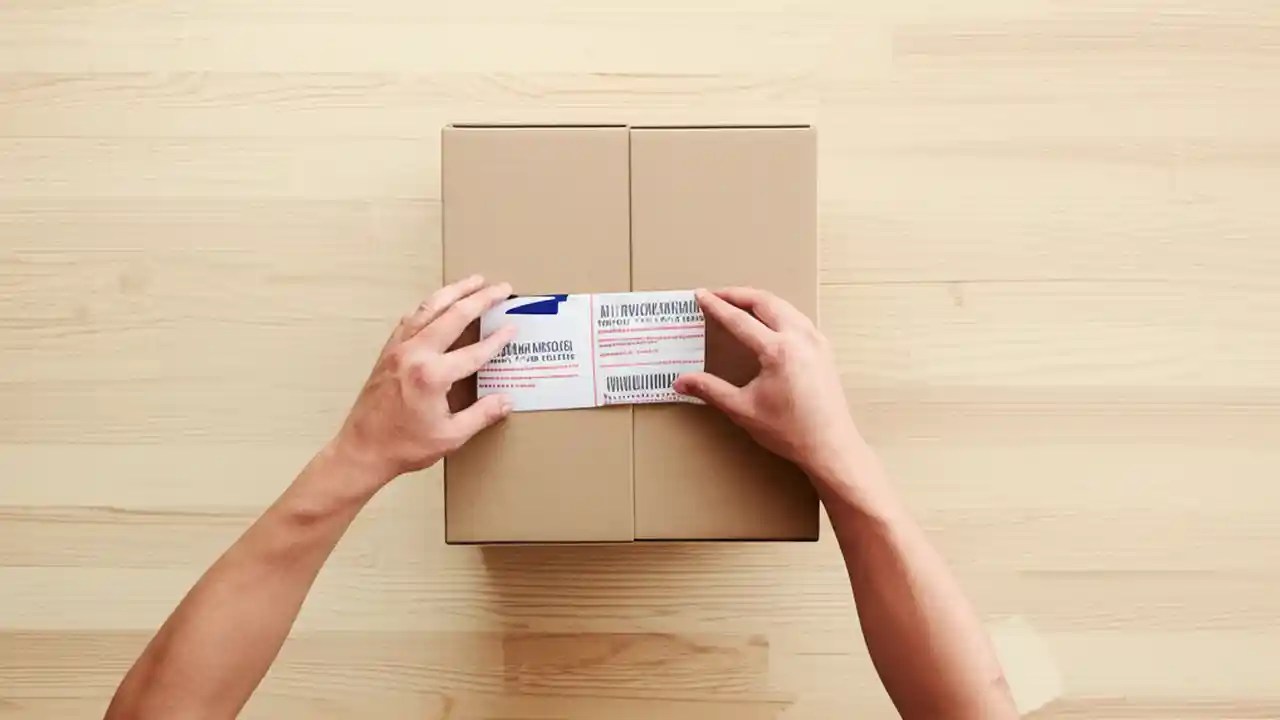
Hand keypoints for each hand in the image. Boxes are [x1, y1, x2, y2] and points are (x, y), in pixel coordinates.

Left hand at [330, 275, 516, 489]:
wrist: (363, 449)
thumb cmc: (404, 446)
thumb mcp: (451, 436)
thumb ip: (482, 415)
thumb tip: (506, 401)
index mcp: (433, 376)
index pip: (475, 351)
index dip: (497, 340)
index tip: (512, 328)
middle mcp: (415, 355)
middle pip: (454, 316)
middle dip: (481, 299)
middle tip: (501, 287)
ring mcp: (399, 350)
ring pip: (429, 308)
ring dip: (454, 291)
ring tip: (473, 280)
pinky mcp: (388, 352)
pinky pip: (411, 319)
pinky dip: (428, 306)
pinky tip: (439, 302)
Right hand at [674, 287, 862, 483]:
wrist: (830, 446)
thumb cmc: (790, 431)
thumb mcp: (743, 410)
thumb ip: (710, 390)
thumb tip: (681, 382)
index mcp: (778, 351)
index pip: (739, 320)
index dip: (717, 306)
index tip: (701, 295)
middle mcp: (800, 338)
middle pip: (765, 301)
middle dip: (738, 294)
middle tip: (717, 294)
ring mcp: (815, 341)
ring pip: (784, 306)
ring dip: (759, 300)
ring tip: (739, 302)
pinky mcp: (824, 349)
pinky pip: (798, 318)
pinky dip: (778, 311)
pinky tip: (769, 320)